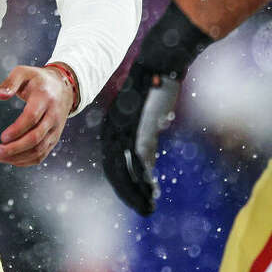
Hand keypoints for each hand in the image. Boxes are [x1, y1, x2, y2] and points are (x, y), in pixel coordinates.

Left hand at [0, 64, 74, 165]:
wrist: (63, 87)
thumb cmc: (39, 80)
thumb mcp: (24, 72)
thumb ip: (10, 82)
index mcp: (44, 98)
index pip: (32, 118)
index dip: (17, 129)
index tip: (3, 137)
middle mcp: (53, 115)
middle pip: (36, 138)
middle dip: (15, 148)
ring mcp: (55, 129)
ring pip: (39, 149)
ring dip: (19, 157)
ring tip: (1, 157)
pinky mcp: (54, 138)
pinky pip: (42, 154)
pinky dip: (27, 160)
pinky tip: (13, 160)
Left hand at [99, 61, 181, 215]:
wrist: (159, 62)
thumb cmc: (155, 86)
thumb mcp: (147, 118)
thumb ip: (145, 140)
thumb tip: (147, 163)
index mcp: (113, 128)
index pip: (114, 164)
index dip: (125, 185)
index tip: (138, 199)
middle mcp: (113, 130)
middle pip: (115, 171)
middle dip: (129, 194)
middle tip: (145, 210)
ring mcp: (122, 129)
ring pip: (124, 169)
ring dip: (136, 191)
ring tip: (150, 207)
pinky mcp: (135, 126)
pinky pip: (136, 159)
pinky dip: (143, 177)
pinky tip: (153, 189)